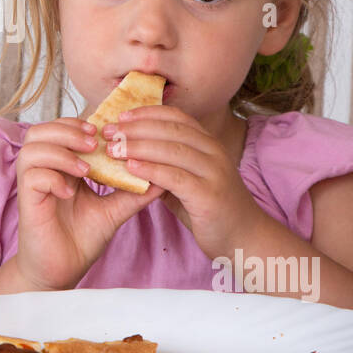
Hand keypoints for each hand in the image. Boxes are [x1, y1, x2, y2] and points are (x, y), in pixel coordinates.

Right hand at [15, 117, 166, 290]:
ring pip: (33, 147)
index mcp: (61, 166)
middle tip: (94, 143)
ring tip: (86, 168)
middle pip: (40, 130)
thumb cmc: (82, 239)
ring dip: (61, 151)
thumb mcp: (113, 210)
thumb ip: (132, 192)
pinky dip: (53, 177)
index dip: (79, 124)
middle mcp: (43, 170)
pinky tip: (70, 192)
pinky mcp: (26, 200)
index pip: (61, 129)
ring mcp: (32, 184)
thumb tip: (163, 177)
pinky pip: (33, 175)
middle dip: (68, 130)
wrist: (63, 271)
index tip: (105, 132)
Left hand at [105, 107, 256, 257]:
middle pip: (171, 129)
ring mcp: (214, 172)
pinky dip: (151, 169)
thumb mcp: (186, 181)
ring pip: (172, 149)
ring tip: (113, 148)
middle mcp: (214, 152)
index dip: (147, 113)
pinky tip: (130, 168)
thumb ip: (164, 166)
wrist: (243, 238)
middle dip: (136, 128)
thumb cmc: (209, 209)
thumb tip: (128, 155)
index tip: (121, 116)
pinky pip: (175, 177)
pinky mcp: (209, 195)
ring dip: (138, 146)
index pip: (176, 117)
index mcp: (208, 144)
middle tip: (108, 131)